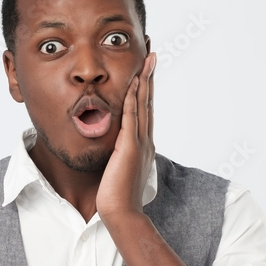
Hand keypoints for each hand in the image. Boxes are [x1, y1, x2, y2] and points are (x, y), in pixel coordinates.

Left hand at [96, 51, 156, 221]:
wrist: (122, 213)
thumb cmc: (117, 197)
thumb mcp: (118, 169)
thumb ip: (118, 155)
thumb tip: (113, 149)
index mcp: (143, 144)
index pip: (145, 110)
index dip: (146, 88)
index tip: (146, 69)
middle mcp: (145, 140)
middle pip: (149, 100)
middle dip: (150, 75)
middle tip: (152, 53)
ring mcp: (140, 143)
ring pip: (144, 104)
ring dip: (146, 79)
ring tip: (148, 57)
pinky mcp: (130, 147)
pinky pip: (132, 117)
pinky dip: (134, 98)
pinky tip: (134, 82)